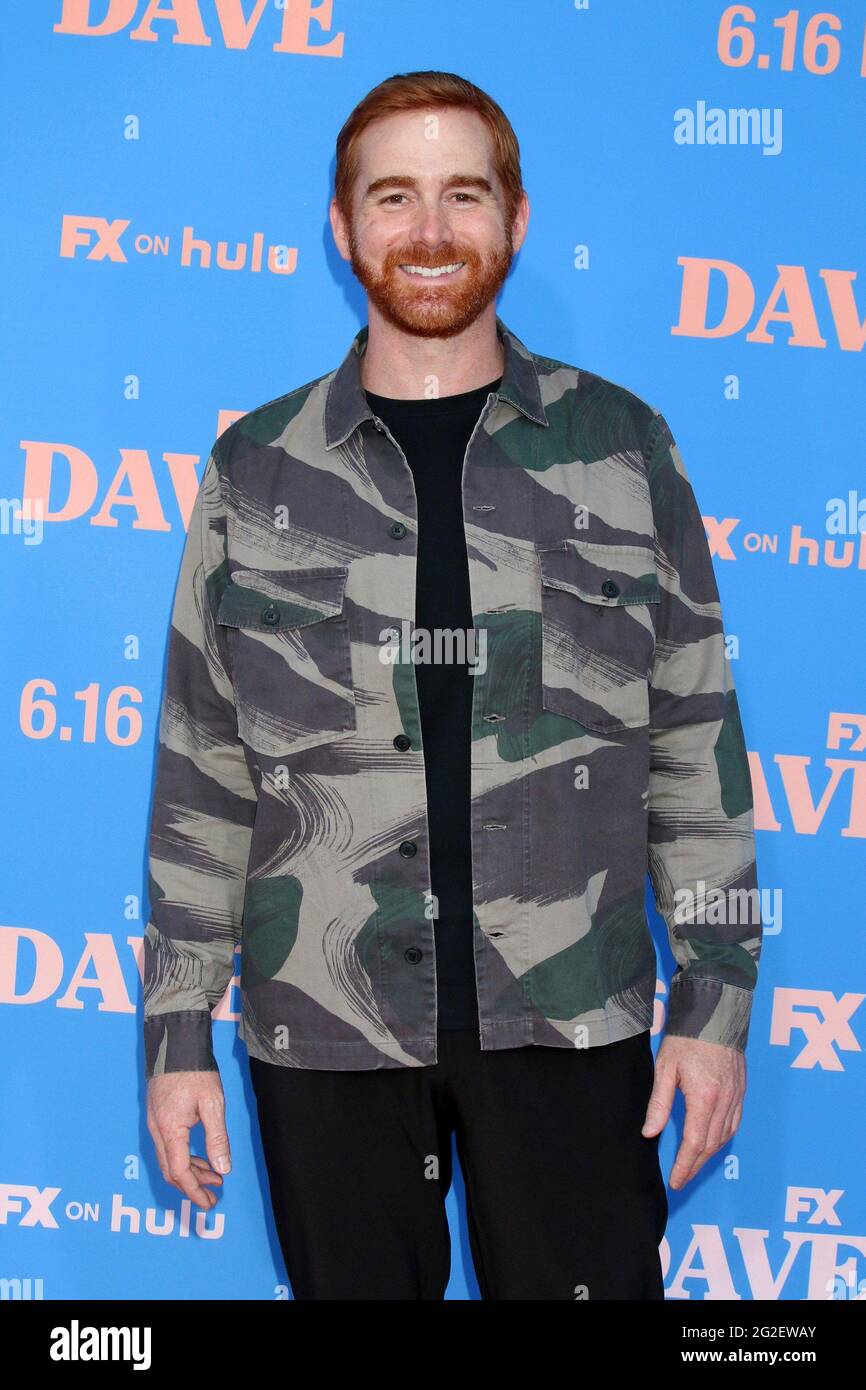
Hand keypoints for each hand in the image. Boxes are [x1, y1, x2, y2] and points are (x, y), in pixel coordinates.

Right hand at [146, 1070, 231, 1210]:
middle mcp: (157, 1131)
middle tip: (213, 1195)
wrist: (175, 1043)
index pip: (179, 1172)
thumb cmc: (195, 1071)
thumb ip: (217, 1139)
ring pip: (169, 1159)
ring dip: (191, 1172)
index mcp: (170, 1131)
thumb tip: (222, 1169)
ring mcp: (155, 1124)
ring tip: (215, 1177)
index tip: (208, 1204)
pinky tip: (202, 1157)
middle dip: (192, 1187)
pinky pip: (168, 1147)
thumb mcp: (212, 1105)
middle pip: (171, 1170)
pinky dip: (185, 1157)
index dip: (194, 1192)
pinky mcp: (158, 1116)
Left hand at [641, 1035, 744, 1189]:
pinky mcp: (741, 1090)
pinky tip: (711, 1142)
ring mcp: (736, 1096)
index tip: (676, 1180)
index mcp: (704, 1097)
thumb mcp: (665, 1068)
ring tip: (692, 1164)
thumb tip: (650, 1132)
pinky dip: (722, 1139)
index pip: (694, 1142)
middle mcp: (724, 1101)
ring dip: (708, 1155)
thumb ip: (659, 1103)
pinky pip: (734, 1123)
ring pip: (725, 1137)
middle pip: (710, 1145)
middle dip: (695, 1166)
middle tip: (681, 1179)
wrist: (714, 1013)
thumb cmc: (687, 1038)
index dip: (685, 1165)